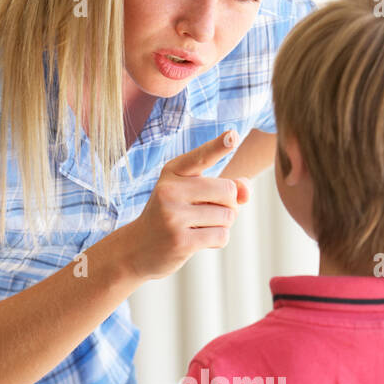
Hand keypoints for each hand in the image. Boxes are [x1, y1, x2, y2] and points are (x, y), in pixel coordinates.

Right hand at [117, 129, 250, 279]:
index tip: (233, 135)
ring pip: (228, 216)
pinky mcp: (181, 241)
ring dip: (222, 224)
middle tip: (208, 211)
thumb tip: (246, 191)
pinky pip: (222, 236)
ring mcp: (174, 216)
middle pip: (228, 190)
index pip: (201, 156)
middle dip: (229, 203)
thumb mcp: (192, 194)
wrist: (137, 248)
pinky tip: (199, 239)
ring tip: (198, 226)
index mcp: (173, 171)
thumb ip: (224, 187)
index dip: (220, 146)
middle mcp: (170, 190)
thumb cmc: (172, 215)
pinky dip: (218, 239)